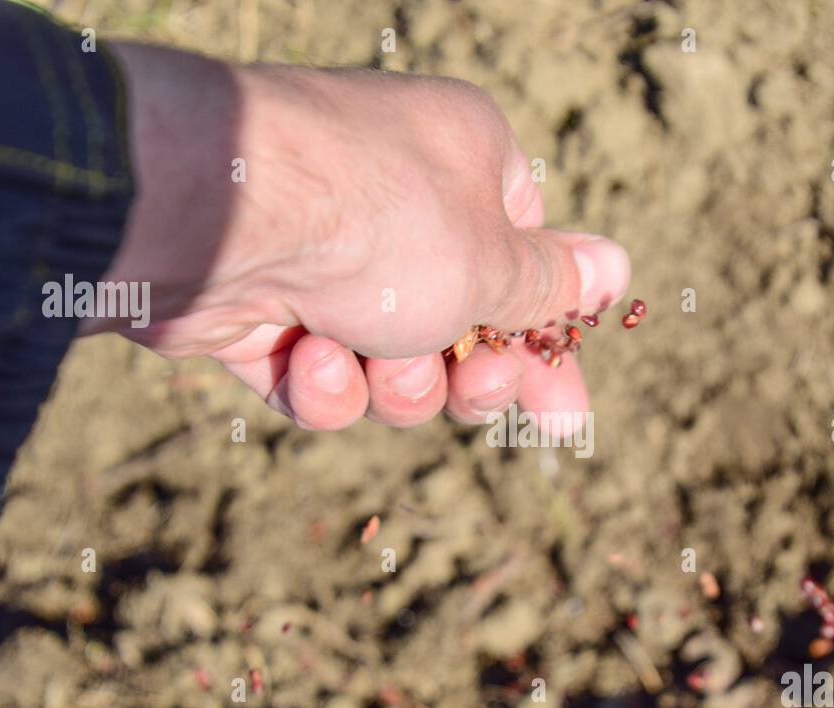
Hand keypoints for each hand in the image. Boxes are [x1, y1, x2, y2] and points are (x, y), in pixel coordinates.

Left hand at [95, 43, 630, 430]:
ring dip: (394, 383)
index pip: (527, 269)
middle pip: (459, 331)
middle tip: (475, 390)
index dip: (543, 346)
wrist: (217, 215)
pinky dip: (322, 384)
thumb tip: (616, 268)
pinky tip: (311, 359)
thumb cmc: (377, 218)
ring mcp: (324, 262)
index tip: (562, 415)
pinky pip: (319, 379)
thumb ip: (549, 285)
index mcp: (465, 168)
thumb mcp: (490, 262)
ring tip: (377, 362)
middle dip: (466, 378)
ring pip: (389, 367)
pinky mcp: (262, 314)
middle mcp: (395, 209)